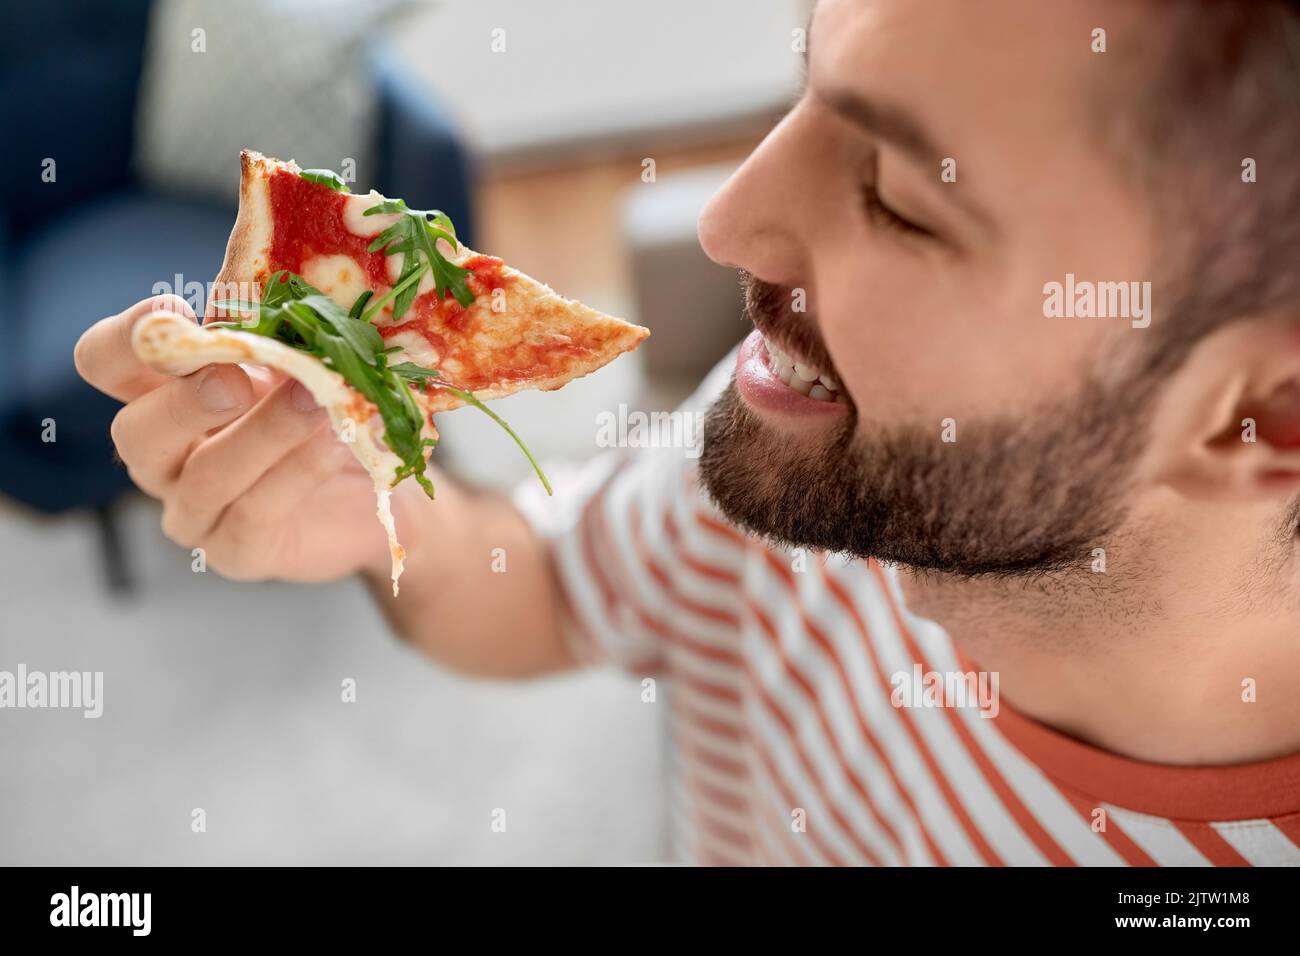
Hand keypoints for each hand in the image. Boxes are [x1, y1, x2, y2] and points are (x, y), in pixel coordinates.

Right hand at [75, 294, 420, 581]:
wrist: (377, 482)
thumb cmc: (321, 406)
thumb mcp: (296, 358)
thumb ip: (271, 328)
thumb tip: (277, 283)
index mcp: (158, 392)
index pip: (103, 361)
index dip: (126, 337)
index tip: (176, 311)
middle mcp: (162, 455)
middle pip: (133, 431)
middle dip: (184, 400)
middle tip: (235, 376)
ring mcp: (193, 510)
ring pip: (207, 476)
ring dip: (265, 432)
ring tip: (315, 399)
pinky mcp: (236, 551)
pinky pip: (256, 514)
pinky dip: (298, 471)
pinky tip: (334, 442)